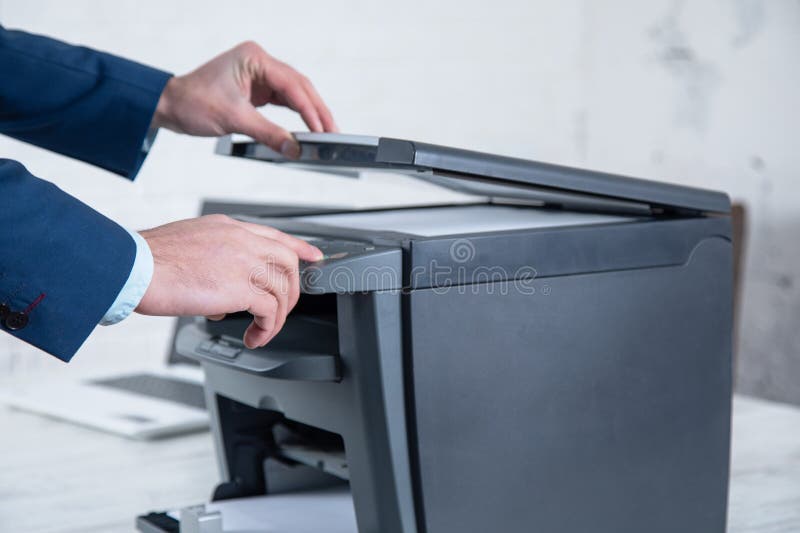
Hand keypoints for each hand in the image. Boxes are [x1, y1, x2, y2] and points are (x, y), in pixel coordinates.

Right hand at [136, 215, 322, 348]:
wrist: (133, 267)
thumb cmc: (147, 261)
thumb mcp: (188, 246)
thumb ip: (214, 262)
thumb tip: (224, 295)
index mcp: (228, 228)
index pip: (275, 235)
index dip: (299, 247)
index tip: (313, 256)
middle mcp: (240, 240)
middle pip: (288, 263)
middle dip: (292, 290)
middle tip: (282, 310)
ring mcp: (242, 261)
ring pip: (282, 289)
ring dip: (277, 317)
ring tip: (262, 331)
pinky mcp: (238, 287)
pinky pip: (269, 310)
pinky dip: (267, 327)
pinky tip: (254, 336)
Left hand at [151, 41, 337, 156]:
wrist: (171, 105)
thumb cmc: (193, 102)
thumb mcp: (233, 119)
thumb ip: (268, 133)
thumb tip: (294, 148)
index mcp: (254, 58)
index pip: (292, 85)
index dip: (311, 110)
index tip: (323, 130)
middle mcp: (260, 62)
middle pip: (300, 87)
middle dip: (317, 112)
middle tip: (334, 134)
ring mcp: (260, 75)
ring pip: (295, 94)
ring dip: (310, 114)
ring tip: (326, 133)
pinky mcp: (258, 88)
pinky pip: (285, 102)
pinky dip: (297, 116)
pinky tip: (308, 128)